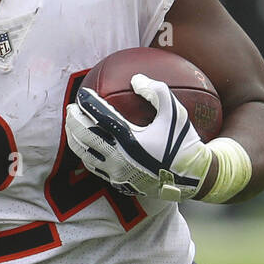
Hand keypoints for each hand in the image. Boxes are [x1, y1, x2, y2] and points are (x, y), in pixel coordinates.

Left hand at [66, 74, 211, 201]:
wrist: (192, 179)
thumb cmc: (184, 142)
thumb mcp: (175, 112)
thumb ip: (155, 91)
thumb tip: (135, 79)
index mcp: (130, 140)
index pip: (100, 118)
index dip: (88, 104)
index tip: (83, 94)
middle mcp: (119, 159)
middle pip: (85, 137)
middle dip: (74, 122)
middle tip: (71, 109)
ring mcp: (117, 174)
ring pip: (86, 155)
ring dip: (76, 139)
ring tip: (73, 127)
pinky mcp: (120, 184)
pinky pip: (96, 168)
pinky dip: (87, 155)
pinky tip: (88, 147)